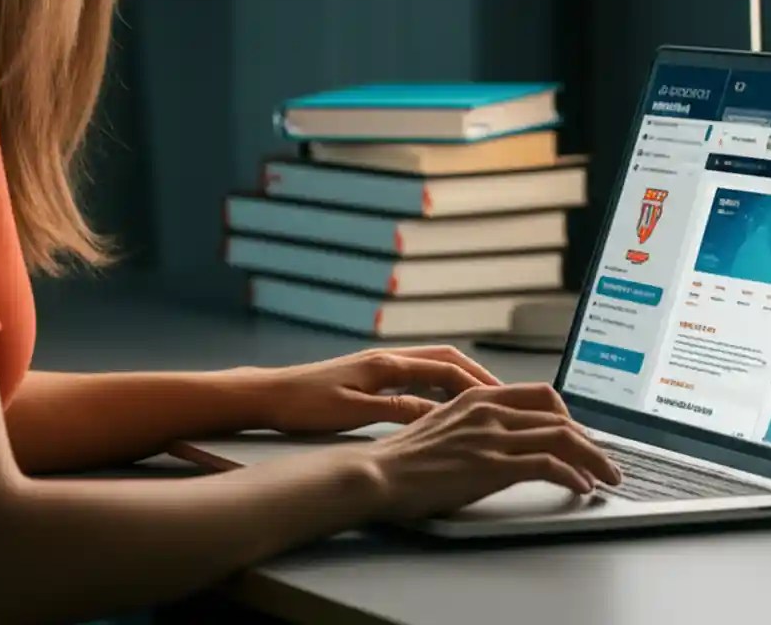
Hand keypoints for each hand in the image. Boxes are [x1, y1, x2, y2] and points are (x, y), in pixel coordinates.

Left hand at [254, 346, 501, 434]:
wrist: (267, 395)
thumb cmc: (302, 405)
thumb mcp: (351, 413)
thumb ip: (395, 410)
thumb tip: (436, 412)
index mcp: (386, 365)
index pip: (445, 369)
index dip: (475, 383)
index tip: (500, 398)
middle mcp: (387, 358)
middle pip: (445, 358)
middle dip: (476, 374)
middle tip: (503, 394)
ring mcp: (379, 365)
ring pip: (432, 364)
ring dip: (460, 378)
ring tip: (483, 399)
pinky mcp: (371, 375)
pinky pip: (417, 375)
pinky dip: (439, 384)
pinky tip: (444, 402)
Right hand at [363, 382, 621, 520]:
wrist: (378, 473)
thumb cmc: (404, 458)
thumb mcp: (444, 425)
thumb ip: (476, 425)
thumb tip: (503, 441)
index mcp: (480, 397)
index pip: (542, 395)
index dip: (569, 416)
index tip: (581, 436)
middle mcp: (491, 410)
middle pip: (560, 418)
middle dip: (591, 441)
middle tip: (604, 461)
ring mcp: (493, 436)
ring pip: (563, 439)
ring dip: (593, 460)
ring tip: (606, 477)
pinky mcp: (493, 465)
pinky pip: (548, 465)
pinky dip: (572, 476)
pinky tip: (581, 488)